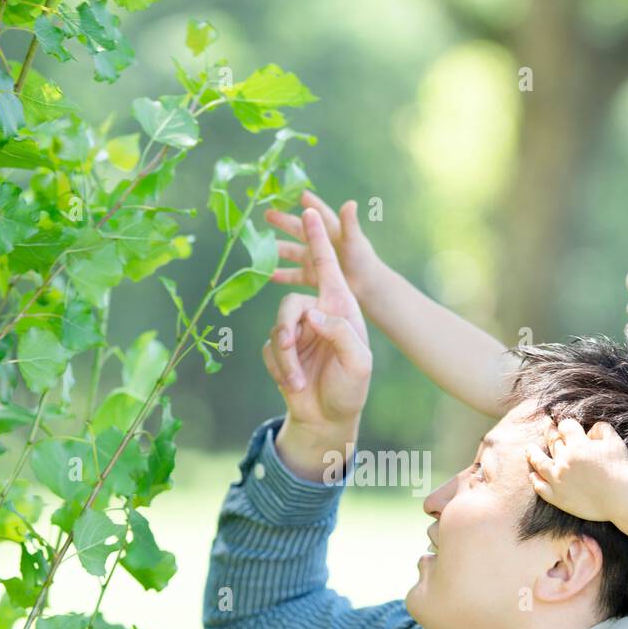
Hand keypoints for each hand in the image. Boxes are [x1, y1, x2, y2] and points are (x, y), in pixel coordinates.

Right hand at [262, 207, 371, 433]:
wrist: (328, 418)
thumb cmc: (351, 388)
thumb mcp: (358, 362)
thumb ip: (339, 332)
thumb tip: (310, 313)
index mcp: (340, 307)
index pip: (327, 266)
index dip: (318, 239)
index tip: (309, 210)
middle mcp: (317, 313)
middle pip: (290, 303)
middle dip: (287, 328)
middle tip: (288, 348)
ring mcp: (297, 330)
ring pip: (277, 327)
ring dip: (285, 357)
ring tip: (297, 380)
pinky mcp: (279, 348)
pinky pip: (269, 349)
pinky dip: (280, 369)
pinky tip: (294, 384)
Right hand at [265, 190, 384, 307]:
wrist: (367, 287)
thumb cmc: (363, 260)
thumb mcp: (355, 240)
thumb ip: (350, 223)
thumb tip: (350, 203)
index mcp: (331, 229)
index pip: (318, 212)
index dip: (308, 202)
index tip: (295, 193)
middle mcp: (320, 242)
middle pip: (298, 228)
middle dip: (283, 221)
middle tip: (267, 214)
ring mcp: (314, 259)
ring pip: (291, 251)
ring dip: (277, 248)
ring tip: (261, 245)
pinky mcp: (311, 276)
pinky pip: (292, 274)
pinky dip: (280, 274)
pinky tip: (267, 274)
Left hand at [525, 417, 627, 521]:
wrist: (621, 499)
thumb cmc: (620, 469)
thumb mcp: (615, 442)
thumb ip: (601, 429)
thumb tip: (590, 430)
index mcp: (578, 445)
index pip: (565, 427)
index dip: (566, 425)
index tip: (566, 426)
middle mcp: (564, 460)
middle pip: (552, 441)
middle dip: (550, 431)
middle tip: (547, 426)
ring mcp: (558, 479)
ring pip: (539, 462)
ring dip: (532, 453)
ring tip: (529, 449)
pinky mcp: (557, 497)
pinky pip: (540, 486)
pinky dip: (535, 479)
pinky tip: (533, 475)